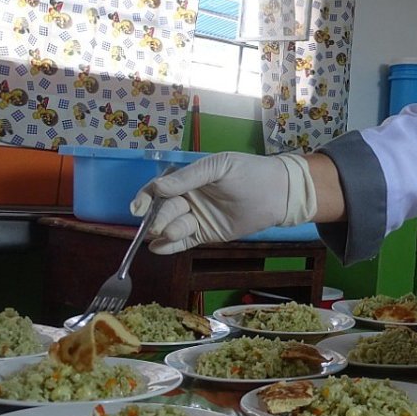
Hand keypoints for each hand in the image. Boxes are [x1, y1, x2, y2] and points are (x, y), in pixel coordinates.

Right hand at [129, 152, 316, 253]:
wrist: (278, 193)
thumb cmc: (249, 172)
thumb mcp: (218, 167)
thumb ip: (188, 177)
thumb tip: (157, 187)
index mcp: (188, 178)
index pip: (159, 188)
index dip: (146, 197)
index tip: (138, 207)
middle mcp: (189, 198)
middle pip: (164, 209)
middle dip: (158, 218)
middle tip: (158, 226)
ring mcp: (197, 217)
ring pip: (173, 227)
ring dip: (166, 232)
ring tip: (169, 234)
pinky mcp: (207, 234)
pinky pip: (184, 242)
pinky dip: (171, 246)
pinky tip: (160, 248)